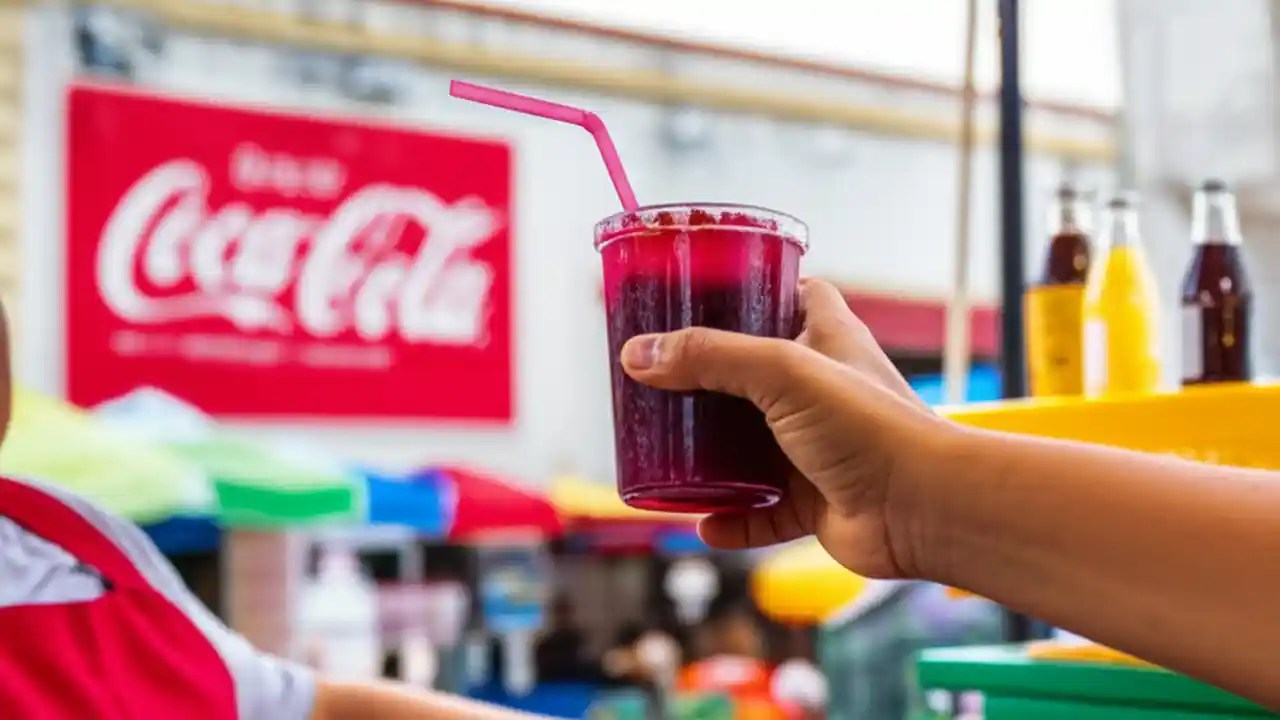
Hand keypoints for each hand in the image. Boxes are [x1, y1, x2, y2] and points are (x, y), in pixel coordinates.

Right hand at [619, 278, 950, 578]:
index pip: (793, 295)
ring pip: (750, 448)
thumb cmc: (872, 426)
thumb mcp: (782, 370)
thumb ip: (709, 357)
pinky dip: (732, 519)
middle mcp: (822, 390)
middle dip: (708, 382)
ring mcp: (817, 447)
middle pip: (754, 375)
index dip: (753, 290)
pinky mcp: (814, 501)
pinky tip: (703, 523)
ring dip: (711, 457)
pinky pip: (761, 513)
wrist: (923, 509)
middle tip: (660, 381)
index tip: (704, 294)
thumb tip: (638, 354)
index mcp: (827, 340)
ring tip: (666, 455)